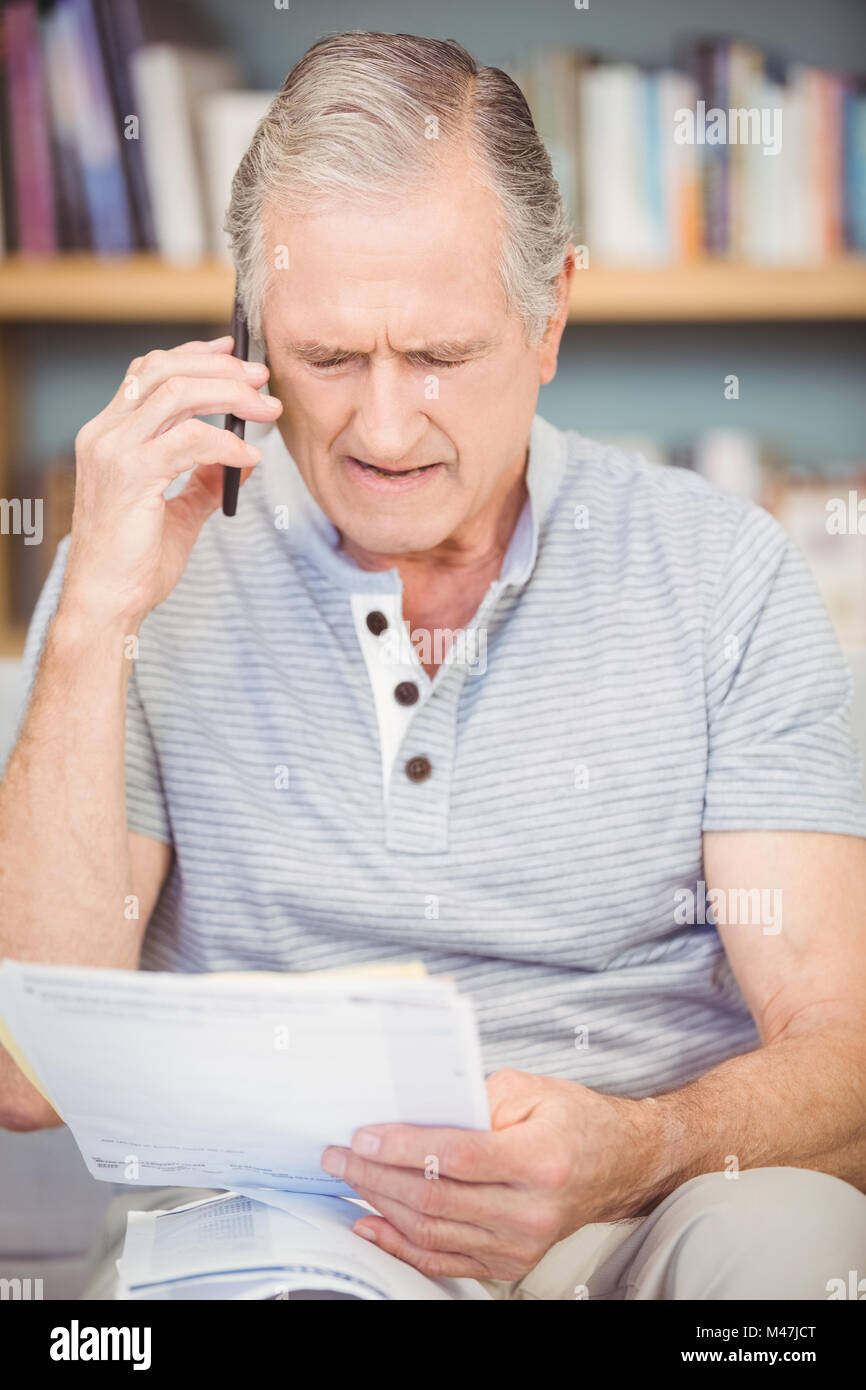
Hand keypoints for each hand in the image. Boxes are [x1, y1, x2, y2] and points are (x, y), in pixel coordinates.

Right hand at [60, 335, 282, 630]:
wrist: (105, 603)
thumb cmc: (134, 564)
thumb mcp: (177, 514)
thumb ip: (203, 481)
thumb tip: (240, 456)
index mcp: (108, 436)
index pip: (148, 372)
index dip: (194, 355)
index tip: (234, 353)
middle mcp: (104, 434)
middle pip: (165, 370)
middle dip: (221, 368)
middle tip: (263, 380)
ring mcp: (113, 451)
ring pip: (178, 392)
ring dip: (231, 394)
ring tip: (267, 411)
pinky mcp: (131, 475)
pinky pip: (190, 439)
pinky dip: (227, 442)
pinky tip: (248, 459)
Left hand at [321, 1068, 666, 1281]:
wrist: (620, 1163)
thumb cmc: (574, 1119)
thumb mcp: (530, 1088)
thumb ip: (474, 1098)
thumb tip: (414, 1113)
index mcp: (540, 1159)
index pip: (457, 1156)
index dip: (403, 1147)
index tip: (363, 1136)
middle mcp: (532, 1210)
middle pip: (437, 1199)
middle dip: (377, 1176)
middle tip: (339, 1156)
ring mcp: (521, 1243)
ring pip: (434, 1233)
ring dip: (381, 1207)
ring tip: (349, 1180)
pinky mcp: (510, 1261)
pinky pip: (445, 1261)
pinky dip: (401, 1245)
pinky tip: (371, 1224)